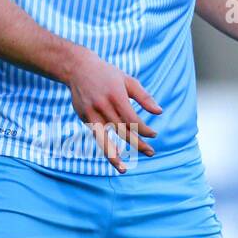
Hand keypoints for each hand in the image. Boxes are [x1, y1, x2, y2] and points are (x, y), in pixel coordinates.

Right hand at [65, 48, 161, 171]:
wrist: (78, 68)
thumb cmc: (107, 74)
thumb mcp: (128, 81)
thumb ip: (144, 97)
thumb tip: (159, 112)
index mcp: (117, 96)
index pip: (133, 119)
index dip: (144, 130)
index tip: (153, 134)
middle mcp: (104, 107)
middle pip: (123, 131)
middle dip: (138, 144)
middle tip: (151, 152)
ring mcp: (92, 114)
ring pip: (105, 139)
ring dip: (115, 156)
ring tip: (124, 169)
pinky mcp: (84, 118)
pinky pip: (97, 136)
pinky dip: (104, 148)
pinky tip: (114, 157)